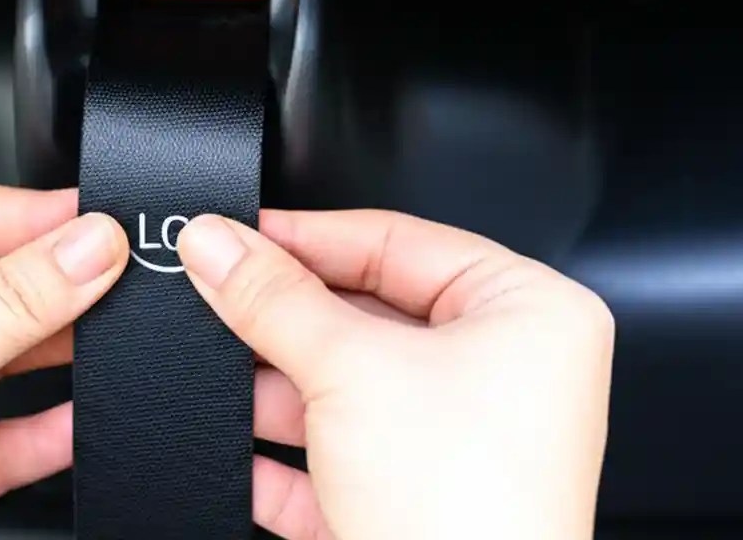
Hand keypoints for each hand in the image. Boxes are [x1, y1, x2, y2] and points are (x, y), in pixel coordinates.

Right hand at [177, 211, 614, 539]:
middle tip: (214, 291)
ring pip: (345, 385)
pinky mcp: (415, 499)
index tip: (239, 231)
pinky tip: (233, 446)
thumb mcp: (349, 369)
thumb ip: (272, 298)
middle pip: (365, 314)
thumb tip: (219, 243)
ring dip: (272, 383)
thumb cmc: (467, 512)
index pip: (399, 240)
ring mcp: (459, 441)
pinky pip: (337, 454)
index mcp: (528, 314)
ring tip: (214, 367)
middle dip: (282, 316)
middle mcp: (505, 374)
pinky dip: (281, 453)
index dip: (308, 234)